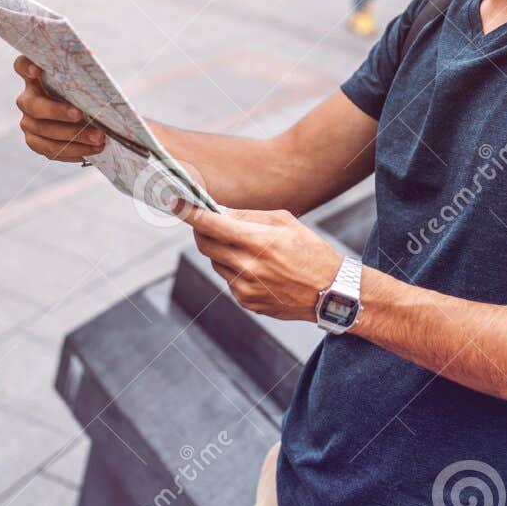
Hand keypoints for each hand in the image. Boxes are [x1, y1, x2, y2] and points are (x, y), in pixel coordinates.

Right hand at [14, 55, 105, 161]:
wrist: (85, 118)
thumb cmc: (83, 94)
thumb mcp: (82, 83)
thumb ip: (81, 79)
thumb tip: (97, 86)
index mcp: (35, 79)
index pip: (21, 66)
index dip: (26, 67)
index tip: (37, 69)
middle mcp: (27, 100)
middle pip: (34, 106)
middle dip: (58, 111)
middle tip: (81, 115)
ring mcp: (29, 123)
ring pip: (43, 132)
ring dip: (73, 137)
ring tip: (98, 140)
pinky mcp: (36, 142)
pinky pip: (50, 151)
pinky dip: (72, 152)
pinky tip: (91, 150)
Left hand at [183, 205, 340, 320]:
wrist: (330, 292)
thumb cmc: (310, 251)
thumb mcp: (285, 222)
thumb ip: (249, 216)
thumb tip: (220, 212)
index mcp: (259, 242)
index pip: (212, 225)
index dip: (190, 213)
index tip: (176, 203)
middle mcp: (248, 267)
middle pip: (206, 244)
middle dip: (202, 230)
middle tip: (207, 221)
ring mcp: (245, 288)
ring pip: (215, 262)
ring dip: (221, 250)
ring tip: (246, 246)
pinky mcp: (246, 302)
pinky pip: (228, 279)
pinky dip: (234, 268)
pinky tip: (257, 267)